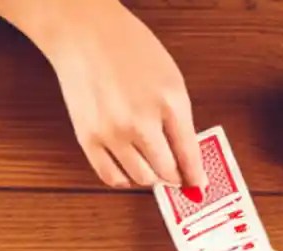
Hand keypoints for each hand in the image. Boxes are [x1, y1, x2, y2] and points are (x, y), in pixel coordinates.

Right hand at [0, 0, 206, 189]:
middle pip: (166, 170)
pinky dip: (124, 180)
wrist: (84, 34)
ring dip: (151, 178)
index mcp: (170, 101)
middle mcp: (142, 120)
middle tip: (176, 177)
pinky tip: (128, 172)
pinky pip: (111, 176)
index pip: (189, 152)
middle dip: (174, 177)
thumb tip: (184, 152)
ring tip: (152, 170)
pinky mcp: (88, 139)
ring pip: (141, 178)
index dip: (196, 174)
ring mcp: (113, 132)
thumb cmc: (128, 48)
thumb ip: (179, 115)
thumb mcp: (169, 76)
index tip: (198, 184)